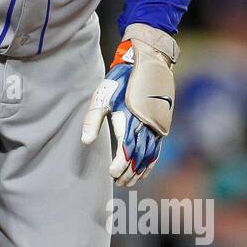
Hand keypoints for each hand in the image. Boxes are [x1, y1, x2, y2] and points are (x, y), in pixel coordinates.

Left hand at [80, 24, 177, 186]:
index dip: (121, 164)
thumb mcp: (101, 98)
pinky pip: (157, 149)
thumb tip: (85, 142)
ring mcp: (155, 126)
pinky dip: (151, 161)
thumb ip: (92, 121)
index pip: (127, 149)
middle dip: (129, 171)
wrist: (146, 64)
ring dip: (140, 169)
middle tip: (119, 182)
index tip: (112, 174)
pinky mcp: (160, 124)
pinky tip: (145, 170)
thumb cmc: (119, 82)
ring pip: (149, 154)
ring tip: (130, 181)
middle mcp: (146, 125)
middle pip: (139, 156)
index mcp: (130, 120)